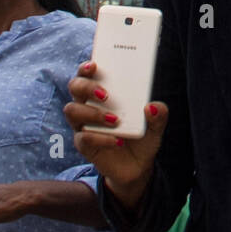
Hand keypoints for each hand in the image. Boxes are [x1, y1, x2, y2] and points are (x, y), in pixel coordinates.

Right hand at [63, 61, 168, 211]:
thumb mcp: (155, 125)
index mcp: (103, 94)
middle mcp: (89, 105)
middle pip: (74, 87)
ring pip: (72, 110)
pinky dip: (101, 138)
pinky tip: (118, 141)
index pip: (88, 74)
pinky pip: (84, 137)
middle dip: (87, 87)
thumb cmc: (141, 137)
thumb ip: (158, 115)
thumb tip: (152, 106)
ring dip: (92, 113)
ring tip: (114, 120)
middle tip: (106, 94)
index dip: (86, 67)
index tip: (94, 65)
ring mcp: (84, 125)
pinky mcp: (84, 144)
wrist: (137, 166)